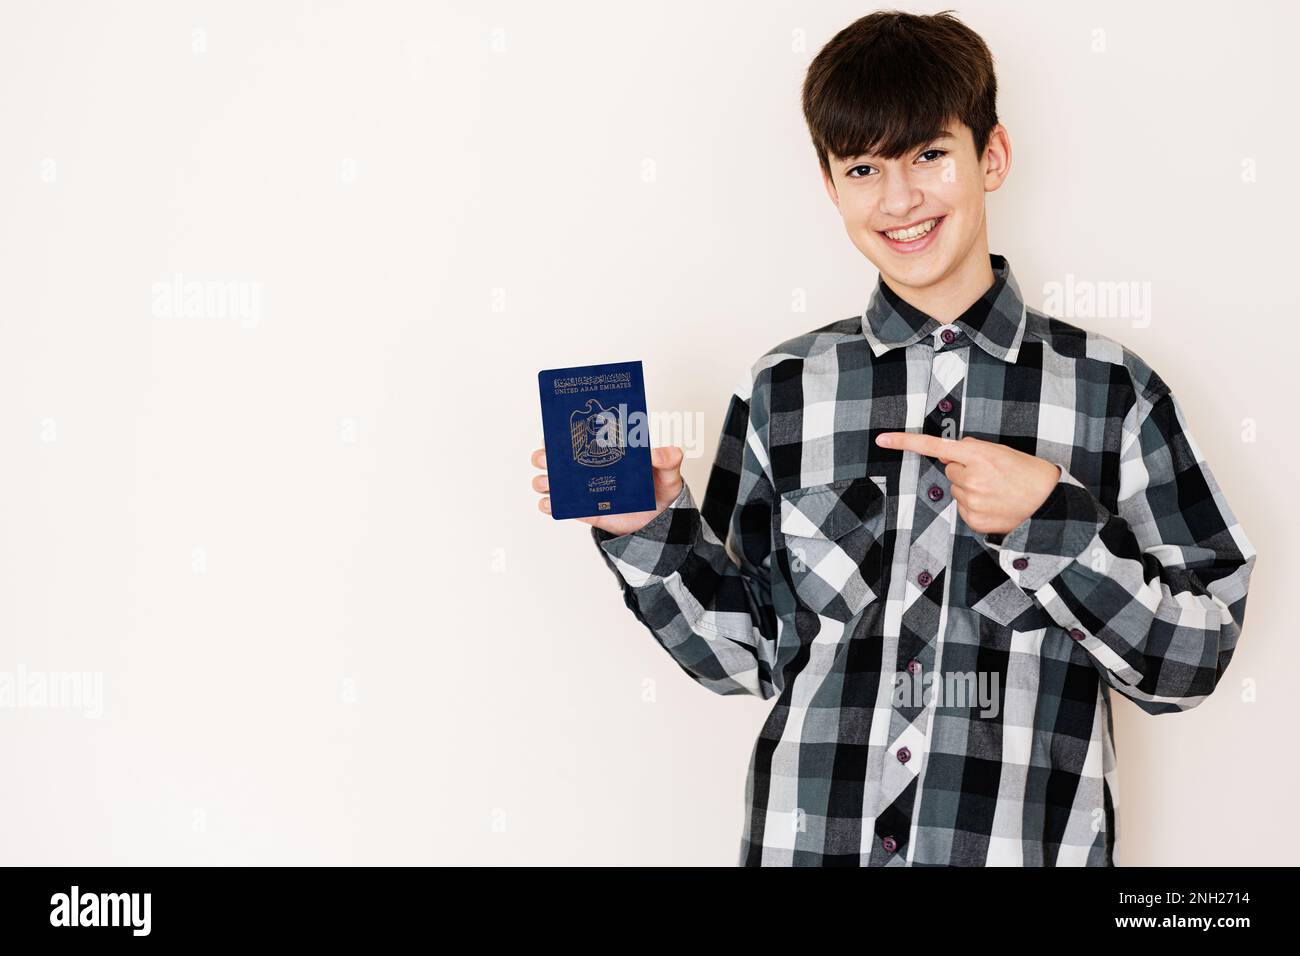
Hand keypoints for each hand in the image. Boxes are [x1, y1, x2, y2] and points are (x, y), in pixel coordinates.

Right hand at [530, 444, 684, 535]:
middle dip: (545, 456)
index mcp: (604, 449)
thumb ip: (668, 460)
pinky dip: (550, 505)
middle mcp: (588, 467)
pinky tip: (550, 503)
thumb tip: (665, 453)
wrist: (657, 521)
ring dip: (544, 480)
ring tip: (547, 483)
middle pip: (556, 457)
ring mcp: (583, 489)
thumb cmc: (659, 488)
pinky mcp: (583, 510)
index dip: (560, 432)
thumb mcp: (668, 472)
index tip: (554, 432)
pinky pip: (560, 507)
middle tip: (546, 458)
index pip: (578, 435)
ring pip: (552, 481)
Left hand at [874, 432, 1060, 534]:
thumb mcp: (1003, 452)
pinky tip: (995, 505)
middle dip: (964, 470)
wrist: (1050, 505)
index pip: (934, 446)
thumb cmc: (1029, 474)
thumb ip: (973, 449)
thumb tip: (950, 450)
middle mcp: (970, 478)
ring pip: (956, 490)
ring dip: (970, 489)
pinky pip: (962, 508)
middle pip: (949, 469)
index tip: (882, 440)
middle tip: (992, 475)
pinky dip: (975, 506)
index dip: (905, 442)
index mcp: (978, 456)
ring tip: (997, 491)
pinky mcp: (972, 520)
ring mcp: (970, 501)